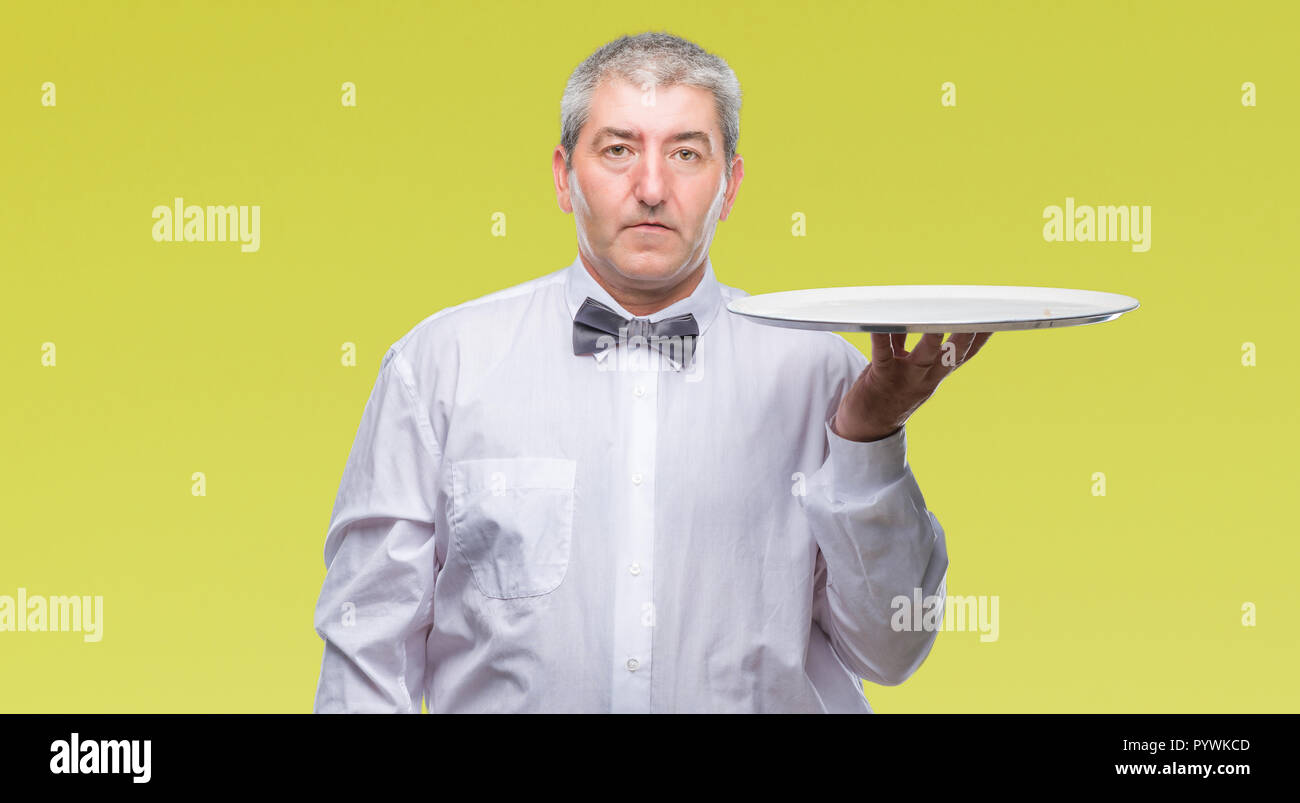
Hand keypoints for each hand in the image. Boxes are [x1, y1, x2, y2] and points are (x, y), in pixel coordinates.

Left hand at [832, 331, 992, 441]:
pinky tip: (879, 322)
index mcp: (934, 373)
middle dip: (964, 337)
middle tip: (976, 318)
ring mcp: (904, 378)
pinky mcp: (880, 376)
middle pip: (951, 356)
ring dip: (931, 339)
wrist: (866, 426)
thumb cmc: (886, 391)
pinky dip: (881, 337)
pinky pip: (883, 353)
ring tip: (936, 320)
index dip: (980, 339)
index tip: (994, 319)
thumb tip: (908, 318)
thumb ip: (906, 344)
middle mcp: (925, 377)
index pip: (964, 355)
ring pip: (923, 356)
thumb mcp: (905, 368)